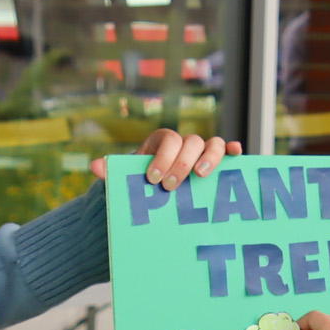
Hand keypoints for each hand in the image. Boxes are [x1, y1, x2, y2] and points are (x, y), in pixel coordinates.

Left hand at [89, 130, 243, 187]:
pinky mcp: (217, 162)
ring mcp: (202, 152)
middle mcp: (185, 143)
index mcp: (163, 140)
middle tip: (170, 187)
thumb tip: (94, 167)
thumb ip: (113, 170)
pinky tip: (236, 156)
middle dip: (182, 163)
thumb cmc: (142, 180)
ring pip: (212, 144)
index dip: (163, 157)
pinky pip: (228, 152)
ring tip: (200, 176)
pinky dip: (233, 150)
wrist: (156, 189)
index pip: (168, 139)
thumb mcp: (127, 175)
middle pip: (191, 142)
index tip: (153, 179)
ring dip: (210, 158)